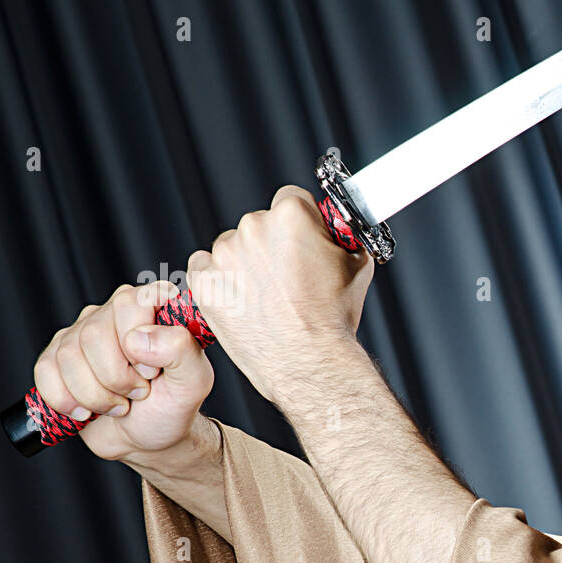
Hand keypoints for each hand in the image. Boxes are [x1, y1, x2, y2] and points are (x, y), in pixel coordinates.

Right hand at [32, 279, 214, 461]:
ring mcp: (80, 334)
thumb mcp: (194, 381)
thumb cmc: (172, 405)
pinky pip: (45, 372)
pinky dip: (66, 400)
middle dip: (117, 378)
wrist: (147, 438)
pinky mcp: (55, 358)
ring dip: (95, 395)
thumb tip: (139, 338)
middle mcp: (112, 313)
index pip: (131, 302)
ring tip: (118, 404)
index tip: (152, 372)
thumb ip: (182, 350)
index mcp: (151, 308)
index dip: (138, 343)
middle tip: (138, 394)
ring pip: (67, 356)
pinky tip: (87, 410)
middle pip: (94, 335)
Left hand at [186, 186, 373, 407]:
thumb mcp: (357, 266)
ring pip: (232, 246)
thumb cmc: (332, 321)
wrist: (310, 363)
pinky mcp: (205, 282)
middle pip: (260, 224)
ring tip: (268, 296)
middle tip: (289, 278)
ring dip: (245, 264)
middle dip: (272, 246)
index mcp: (291, 216)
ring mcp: (225, 255)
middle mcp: (254, 227)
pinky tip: (243, 300)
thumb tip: (339, 229)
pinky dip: (219, 281)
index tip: (303, 243)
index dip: (301, 224)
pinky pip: (204, 268)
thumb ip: (342, 237)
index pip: (291, 199)